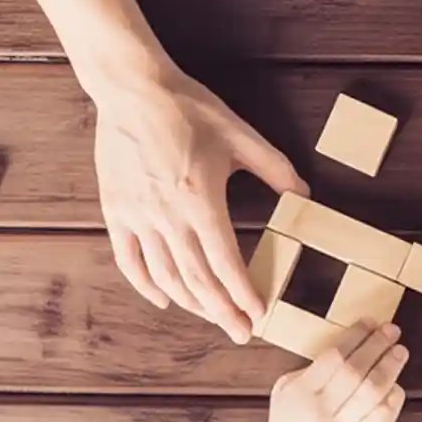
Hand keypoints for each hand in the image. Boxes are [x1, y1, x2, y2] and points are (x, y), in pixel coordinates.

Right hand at [93, 72, 307, 342]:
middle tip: (241, 333)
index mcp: (200, 198)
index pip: (224, 261)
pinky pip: (130, 261)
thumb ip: (275, 167)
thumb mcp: (240, 134)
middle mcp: (167, 214)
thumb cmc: (188, 108)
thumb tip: (305, 193)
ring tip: (213, 317)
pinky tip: (165, 300)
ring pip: (165, 276)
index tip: (258, 315)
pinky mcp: (116, 211)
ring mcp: (137, 215)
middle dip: (222, 312)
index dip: (242, 293)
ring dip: (191, 304)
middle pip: (197, 280)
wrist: (131, 88)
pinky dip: (147, 286)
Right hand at [259, 322, 408, 421]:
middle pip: (355, 372)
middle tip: (392, 331)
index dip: (355, 336)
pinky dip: (390, 403)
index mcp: (299, 393)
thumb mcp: (286, 390)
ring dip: (389, 369)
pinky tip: (396, 387)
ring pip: (370, 395)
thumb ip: (312, 368)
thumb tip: (354, 342)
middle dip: (377, 347)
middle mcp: (318, 413)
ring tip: (400, 352)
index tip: (370, 322)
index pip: (333, 357)